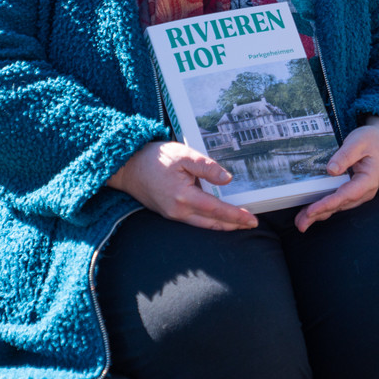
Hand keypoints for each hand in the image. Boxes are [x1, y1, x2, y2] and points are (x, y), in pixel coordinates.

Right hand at [107, 141, 257, 230]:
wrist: (127, 166)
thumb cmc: (154, 158)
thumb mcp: (183, 154)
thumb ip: (206, 167)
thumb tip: (227, 179)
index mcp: (183, 196)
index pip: (216, 210)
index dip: (236, 215)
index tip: (251, 219)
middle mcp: (178, 211)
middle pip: (211, 223)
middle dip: (233, 225)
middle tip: (251, 223)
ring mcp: (172, 214)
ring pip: (202, 225)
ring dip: (221, 225)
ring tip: (238, 222)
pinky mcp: (168, 213)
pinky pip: (192, 221)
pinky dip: (208, 221)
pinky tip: (216, 216)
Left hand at [294, 116, 378, 232]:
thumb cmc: (373, 141)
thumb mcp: (359, 141)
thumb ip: (345, 155)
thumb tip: (331, 170)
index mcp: (368, 180)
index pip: (345, 195)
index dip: (327, 204)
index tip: (311, 210)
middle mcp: (365, 192)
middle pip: (339, 206)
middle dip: (319, 214)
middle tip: (300, 223)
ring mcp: (360, 194)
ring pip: (337, 207)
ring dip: (319, 215)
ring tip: (301, 222)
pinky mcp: (353, 192)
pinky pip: (338, 202)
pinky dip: (324, 208)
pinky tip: (311, 213)